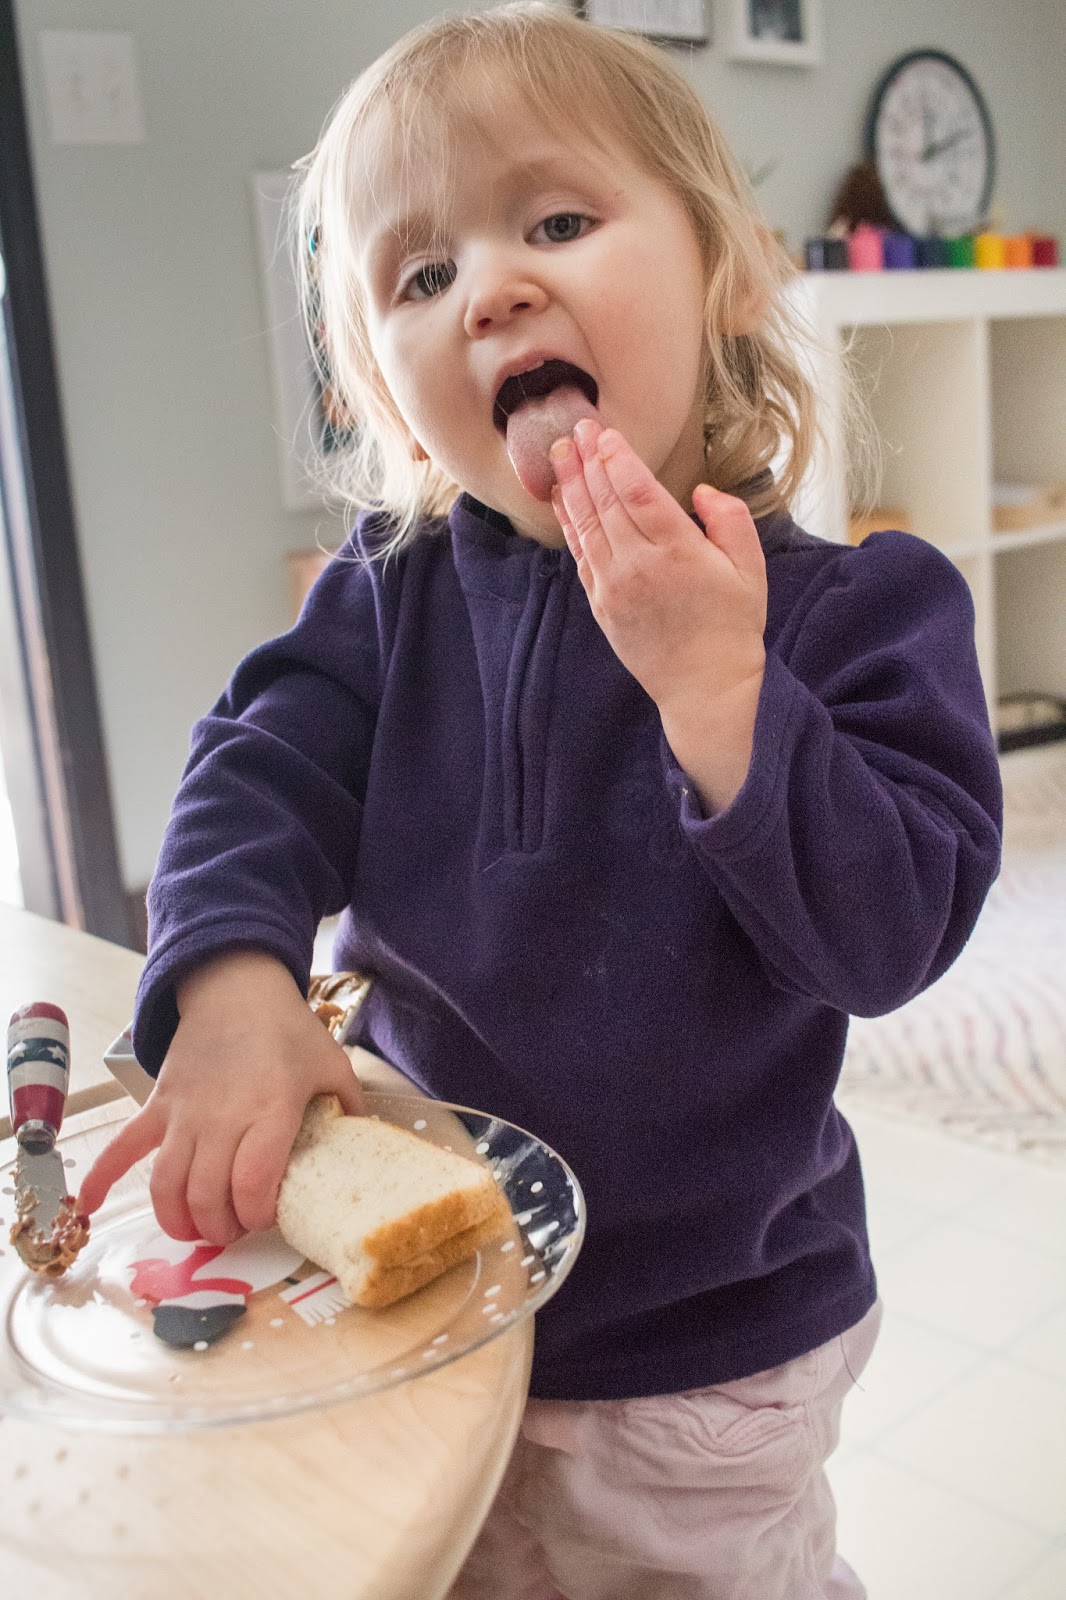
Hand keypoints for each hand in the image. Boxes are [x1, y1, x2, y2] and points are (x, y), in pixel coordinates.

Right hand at [76, 951, 365, 1243]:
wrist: (236, 988)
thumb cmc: (287, 1031)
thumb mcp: (331, 1066)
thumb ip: (349, 1110)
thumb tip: (358, 1149)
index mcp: (270, 1107)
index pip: (252, 1183)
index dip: (256, 1215)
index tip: (266, 1219)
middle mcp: (222, 1115)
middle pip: (207, 1193)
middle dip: (220, 1228)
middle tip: (234, 1231)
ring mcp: (183, 1111)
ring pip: (167, 1183)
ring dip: (178, 1220)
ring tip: (197, 1232)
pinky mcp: (156, 1104)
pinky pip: (123, 1146)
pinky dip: (103, 1177)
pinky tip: (89, 1207)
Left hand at [550, 418, 766, 810]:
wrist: (704, 686)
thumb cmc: (732, 625)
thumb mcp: (751, 569)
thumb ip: (730, 521)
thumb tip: (700, 491)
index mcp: (678, 551)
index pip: (637, 492)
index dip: (617, 458)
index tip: (604, 433)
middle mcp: (639, 566)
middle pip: (605, 501)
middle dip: (589, 461)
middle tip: (576, 428)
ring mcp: (614, 586)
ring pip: (586, 524)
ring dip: (571, 485)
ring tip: (561, 452)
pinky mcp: (601, 605)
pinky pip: (580, 554)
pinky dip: (569, 523)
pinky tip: (563, 500)